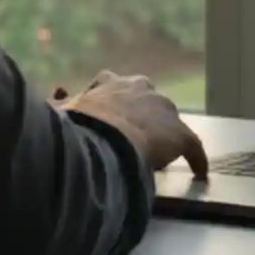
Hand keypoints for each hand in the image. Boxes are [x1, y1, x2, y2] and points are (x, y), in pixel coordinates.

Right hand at [56, 70, 208, 179]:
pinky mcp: (181, 135)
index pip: (112, 85)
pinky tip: (200, 171)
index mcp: (111, 83)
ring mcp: (164, 110)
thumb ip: (58, 104)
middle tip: (134, 133)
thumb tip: (55, 96)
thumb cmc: (76, 124)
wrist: (103, 136)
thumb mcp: (58, 112)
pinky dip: (196, 159)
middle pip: (145, 98)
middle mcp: (141, 88)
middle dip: (141, 113)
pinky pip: (193, 148)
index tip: (104, 113)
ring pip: (168, 121)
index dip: (110, 101)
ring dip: (164, 135)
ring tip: (161, 152)